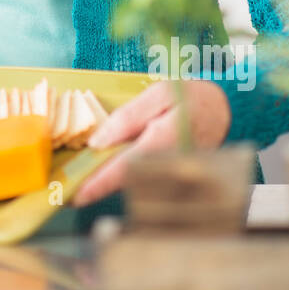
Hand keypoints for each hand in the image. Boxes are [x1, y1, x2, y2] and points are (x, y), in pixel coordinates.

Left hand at [72, 79, 231, 206]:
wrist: (223, 111)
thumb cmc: (189, 98)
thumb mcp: (158, 94)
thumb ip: (128, 118)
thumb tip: (98, 142)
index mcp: (162, 142)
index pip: (125, 169)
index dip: (99, 184)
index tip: (77, 195)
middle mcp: (166, 165)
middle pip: (124, 183)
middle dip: (95, 189)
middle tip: (65, 193)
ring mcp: (169, 174)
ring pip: (132, 185)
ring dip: (104, 187)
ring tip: (76, 185)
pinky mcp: (169, 176)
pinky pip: (141, 181)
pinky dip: (119, 180)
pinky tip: (100, 175)